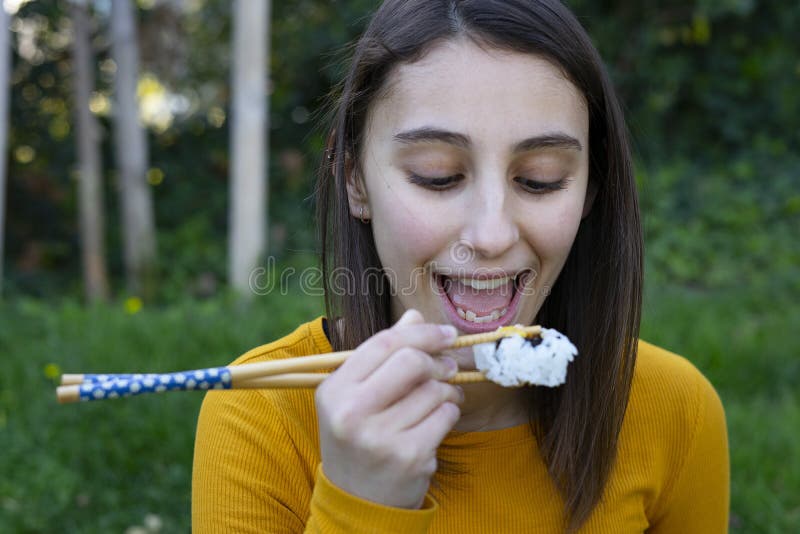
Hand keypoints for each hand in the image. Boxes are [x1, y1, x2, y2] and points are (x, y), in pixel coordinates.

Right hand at [315, 309, 462, 508]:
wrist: (359, 500)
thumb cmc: (359, 436)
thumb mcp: (357, 394)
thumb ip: (384, 353)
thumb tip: (415, 316)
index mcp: (335, 390)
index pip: (384, 343)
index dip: (421, 332)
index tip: (446, 334)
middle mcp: (352, 413)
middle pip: (410, 361)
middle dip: (437, 360)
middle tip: (447, 366)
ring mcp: (380, 438)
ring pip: (434, 390)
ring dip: (447, 390)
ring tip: (442, 397)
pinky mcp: (409, 457)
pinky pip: (445, 416)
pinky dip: (450, 412)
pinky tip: (438, 419)